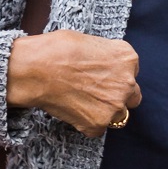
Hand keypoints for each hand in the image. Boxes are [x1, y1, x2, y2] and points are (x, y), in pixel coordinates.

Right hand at [7, 31, 141, 136]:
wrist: (36, 70)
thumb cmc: (56, 50)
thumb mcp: (89, 41)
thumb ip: (105, 56)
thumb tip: (103, 64)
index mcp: (127, 59)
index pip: (131, 73)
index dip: (115, 75)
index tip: (101, 76)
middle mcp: (127, 83)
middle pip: (131, 96)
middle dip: (116, 95)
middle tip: (94, 92)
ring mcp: (114, 106)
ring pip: (118, 115)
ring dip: (104, 110)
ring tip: (81, 101)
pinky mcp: (98, 124)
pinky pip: (97, 127)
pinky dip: (86, 122)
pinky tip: (72, 109)